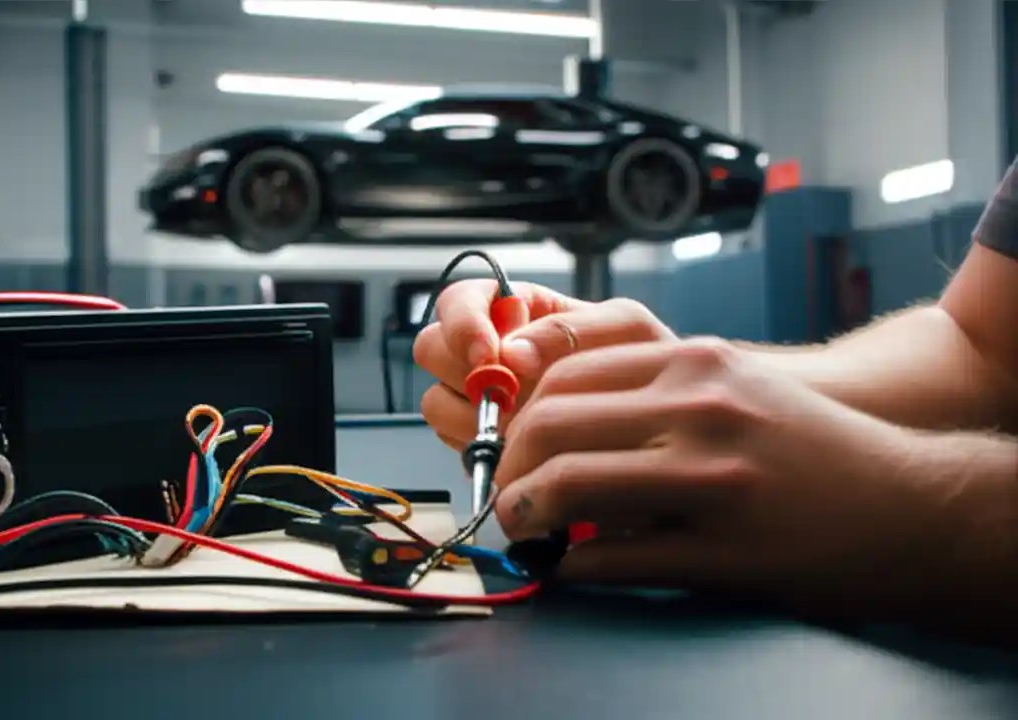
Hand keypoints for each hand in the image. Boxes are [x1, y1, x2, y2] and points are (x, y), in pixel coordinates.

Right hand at [413, 280, 674, 449]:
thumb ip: (569, 327)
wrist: (666, 430)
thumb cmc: (650, 368)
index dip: (462, 324)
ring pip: (436, 402)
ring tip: (526, 425)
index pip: (457, 301)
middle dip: (462, 372)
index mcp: (516, 310)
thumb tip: (510, 349)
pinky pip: (456, 445)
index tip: (487, 354)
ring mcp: (482, 399)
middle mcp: (490, 352)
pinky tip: (523, 449)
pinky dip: (482, 449)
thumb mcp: (627, 331)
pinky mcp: (484, 442)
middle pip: (431, 349)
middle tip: (508, 395)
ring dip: (473, 416)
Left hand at [491, 337, 1007, 617]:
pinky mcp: (726, 550)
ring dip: (524, 515)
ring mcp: (713, 480)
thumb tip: (551, 419)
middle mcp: (702, 409)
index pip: (564, 371)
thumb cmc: (808, 446)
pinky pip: (614, 557)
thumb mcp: (732, 386)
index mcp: (696, 364)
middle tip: (504, 496)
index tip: (507, 444)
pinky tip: (572, 566)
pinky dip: (573, 565)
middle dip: (508, 467)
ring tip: (524, 530)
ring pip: (568, 486)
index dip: (518, 414)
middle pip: (552, 426)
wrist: (907, 503)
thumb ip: (650, 391)